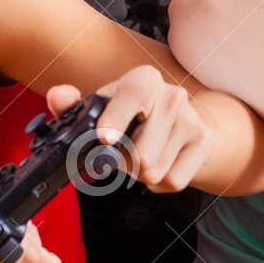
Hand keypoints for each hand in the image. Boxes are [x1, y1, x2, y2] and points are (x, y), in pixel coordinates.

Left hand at [46, 65, 212, 192]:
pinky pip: (173, 180)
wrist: (183, 125)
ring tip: (144, 156)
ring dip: (142, 174)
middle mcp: (172, 95)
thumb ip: (72, 106)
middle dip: (126, 163)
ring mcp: (192, 119)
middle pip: (141, 152)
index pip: (133, 96)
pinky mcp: (205, 143)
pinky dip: (161, 182)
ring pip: (155, 170)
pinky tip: (163, 163)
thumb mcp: (102, 109)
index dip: (116, 119)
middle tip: (125, 153)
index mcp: (144, 79)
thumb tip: (58, 96)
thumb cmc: (132, 118)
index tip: (105, 139)